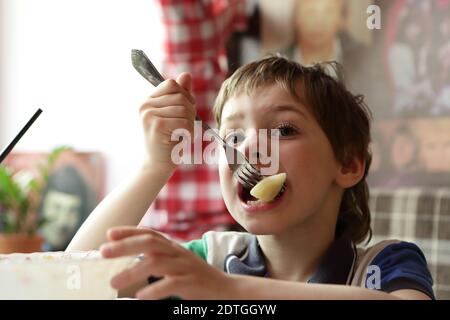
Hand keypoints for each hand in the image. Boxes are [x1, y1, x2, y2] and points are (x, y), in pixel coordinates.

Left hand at [100, 226, 234, 299]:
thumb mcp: (178, 264)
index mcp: (174, 248)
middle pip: (150, 243)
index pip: (150, 234)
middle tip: (103, 252)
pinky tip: (140, 297)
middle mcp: (179, 254)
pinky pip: (171, 284)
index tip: (109, 233)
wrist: (228, 290)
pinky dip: (154, 289)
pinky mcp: (192, 283)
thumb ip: (159, 259)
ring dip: (132, 271)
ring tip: (114, 283)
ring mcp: (186, 268)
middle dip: (125, 245)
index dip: (130, 231)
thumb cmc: (197, 279)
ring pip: (157, 263)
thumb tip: (131, 260)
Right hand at [139, 72, 195, 171]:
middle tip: (187, 126)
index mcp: (148, 100)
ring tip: (184, 133)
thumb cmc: (168, 140)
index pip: (172, 84)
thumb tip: (186, 74)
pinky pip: (184, 122)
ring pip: (184, 109)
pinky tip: (183, 138)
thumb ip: (180, 94)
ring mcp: (149, 115)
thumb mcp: (175, 115)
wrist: (157, 165)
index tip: (186, 111)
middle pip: (180, 96)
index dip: (185, 95)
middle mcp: (145, 105)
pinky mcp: (156, 126)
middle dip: (191, 111)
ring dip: (191, 122)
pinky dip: (190, 131)